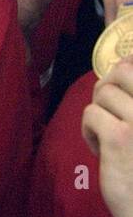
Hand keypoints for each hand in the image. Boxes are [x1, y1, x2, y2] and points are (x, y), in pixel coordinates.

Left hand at [84, 60, 132, 216]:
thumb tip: (123, 66)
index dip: (127, 66)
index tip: (121, 82)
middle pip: (124, 70)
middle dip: (108, 85)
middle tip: (108, 110)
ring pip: (103, 93)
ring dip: (99, 113)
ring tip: (109, 137)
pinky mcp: (121, 138)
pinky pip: (91, 113)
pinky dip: (89, 130)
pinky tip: (101, 150)